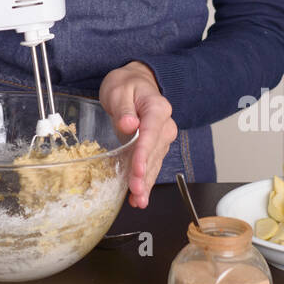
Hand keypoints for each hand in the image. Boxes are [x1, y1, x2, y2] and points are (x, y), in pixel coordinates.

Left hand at [99, 61, 177, 209]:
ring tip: (138, 201)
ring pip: (155, 163)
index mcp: (157, 108)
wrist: (135, 82)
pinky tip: (138, 197)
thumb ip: (124, 108)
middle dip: (145, 174)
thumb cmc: (126, 84)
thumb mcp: (119, 90)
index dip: (144, 154)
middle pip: (154, 153)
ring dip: (146, 183)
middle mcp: (164, 124)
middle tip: (136, 192)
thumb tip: (128, 125)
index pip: (151, 133)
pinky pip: (151, 165)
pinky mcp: (155, 146)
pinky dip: (145, 181)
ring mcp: (162, 137)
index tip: (136, 170)